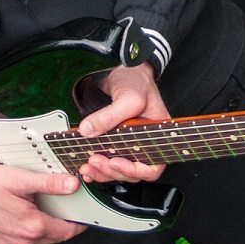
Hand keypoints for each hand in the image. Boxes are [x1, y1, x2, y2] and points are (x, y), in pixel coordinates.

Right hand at [0, 163, 88, 243]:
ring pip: (41, 239)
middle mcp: (23, 240)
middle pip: (55, 236)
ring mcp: (11, 243)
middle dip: (66, 224)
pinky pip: (26, 239)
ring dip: (49, 225)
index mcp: (31, 226)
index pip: (67, 231)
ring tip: (50, 206)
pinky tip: (29, 212)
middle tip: (71, 206)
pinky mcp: (2, 242)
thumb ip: (48, 183)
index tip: (87, 214)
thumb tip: (71, 185)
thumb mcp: (19, 179)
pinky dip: (33, 228)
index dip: (80, 223)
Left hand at [73, 63, 169, 183]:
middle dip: (112, 171)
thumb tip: (87, 130)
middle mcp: (145, 143)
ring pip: (119, 170)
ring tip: (87, 165)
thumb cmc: (137, 81)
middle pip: (132, 172)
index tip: (115, 162)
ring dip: (102, 171)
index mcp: (157, 136)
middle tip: (94, 160)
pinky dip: (98, 167)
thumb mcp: (128, 97)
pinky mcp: (116, 142)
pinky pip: (109, 162)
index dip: (134, 170)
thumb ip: (108, 116)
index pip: (152, 166)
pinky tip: (87, 166)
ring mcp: (130, 144)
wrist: (126, 71)